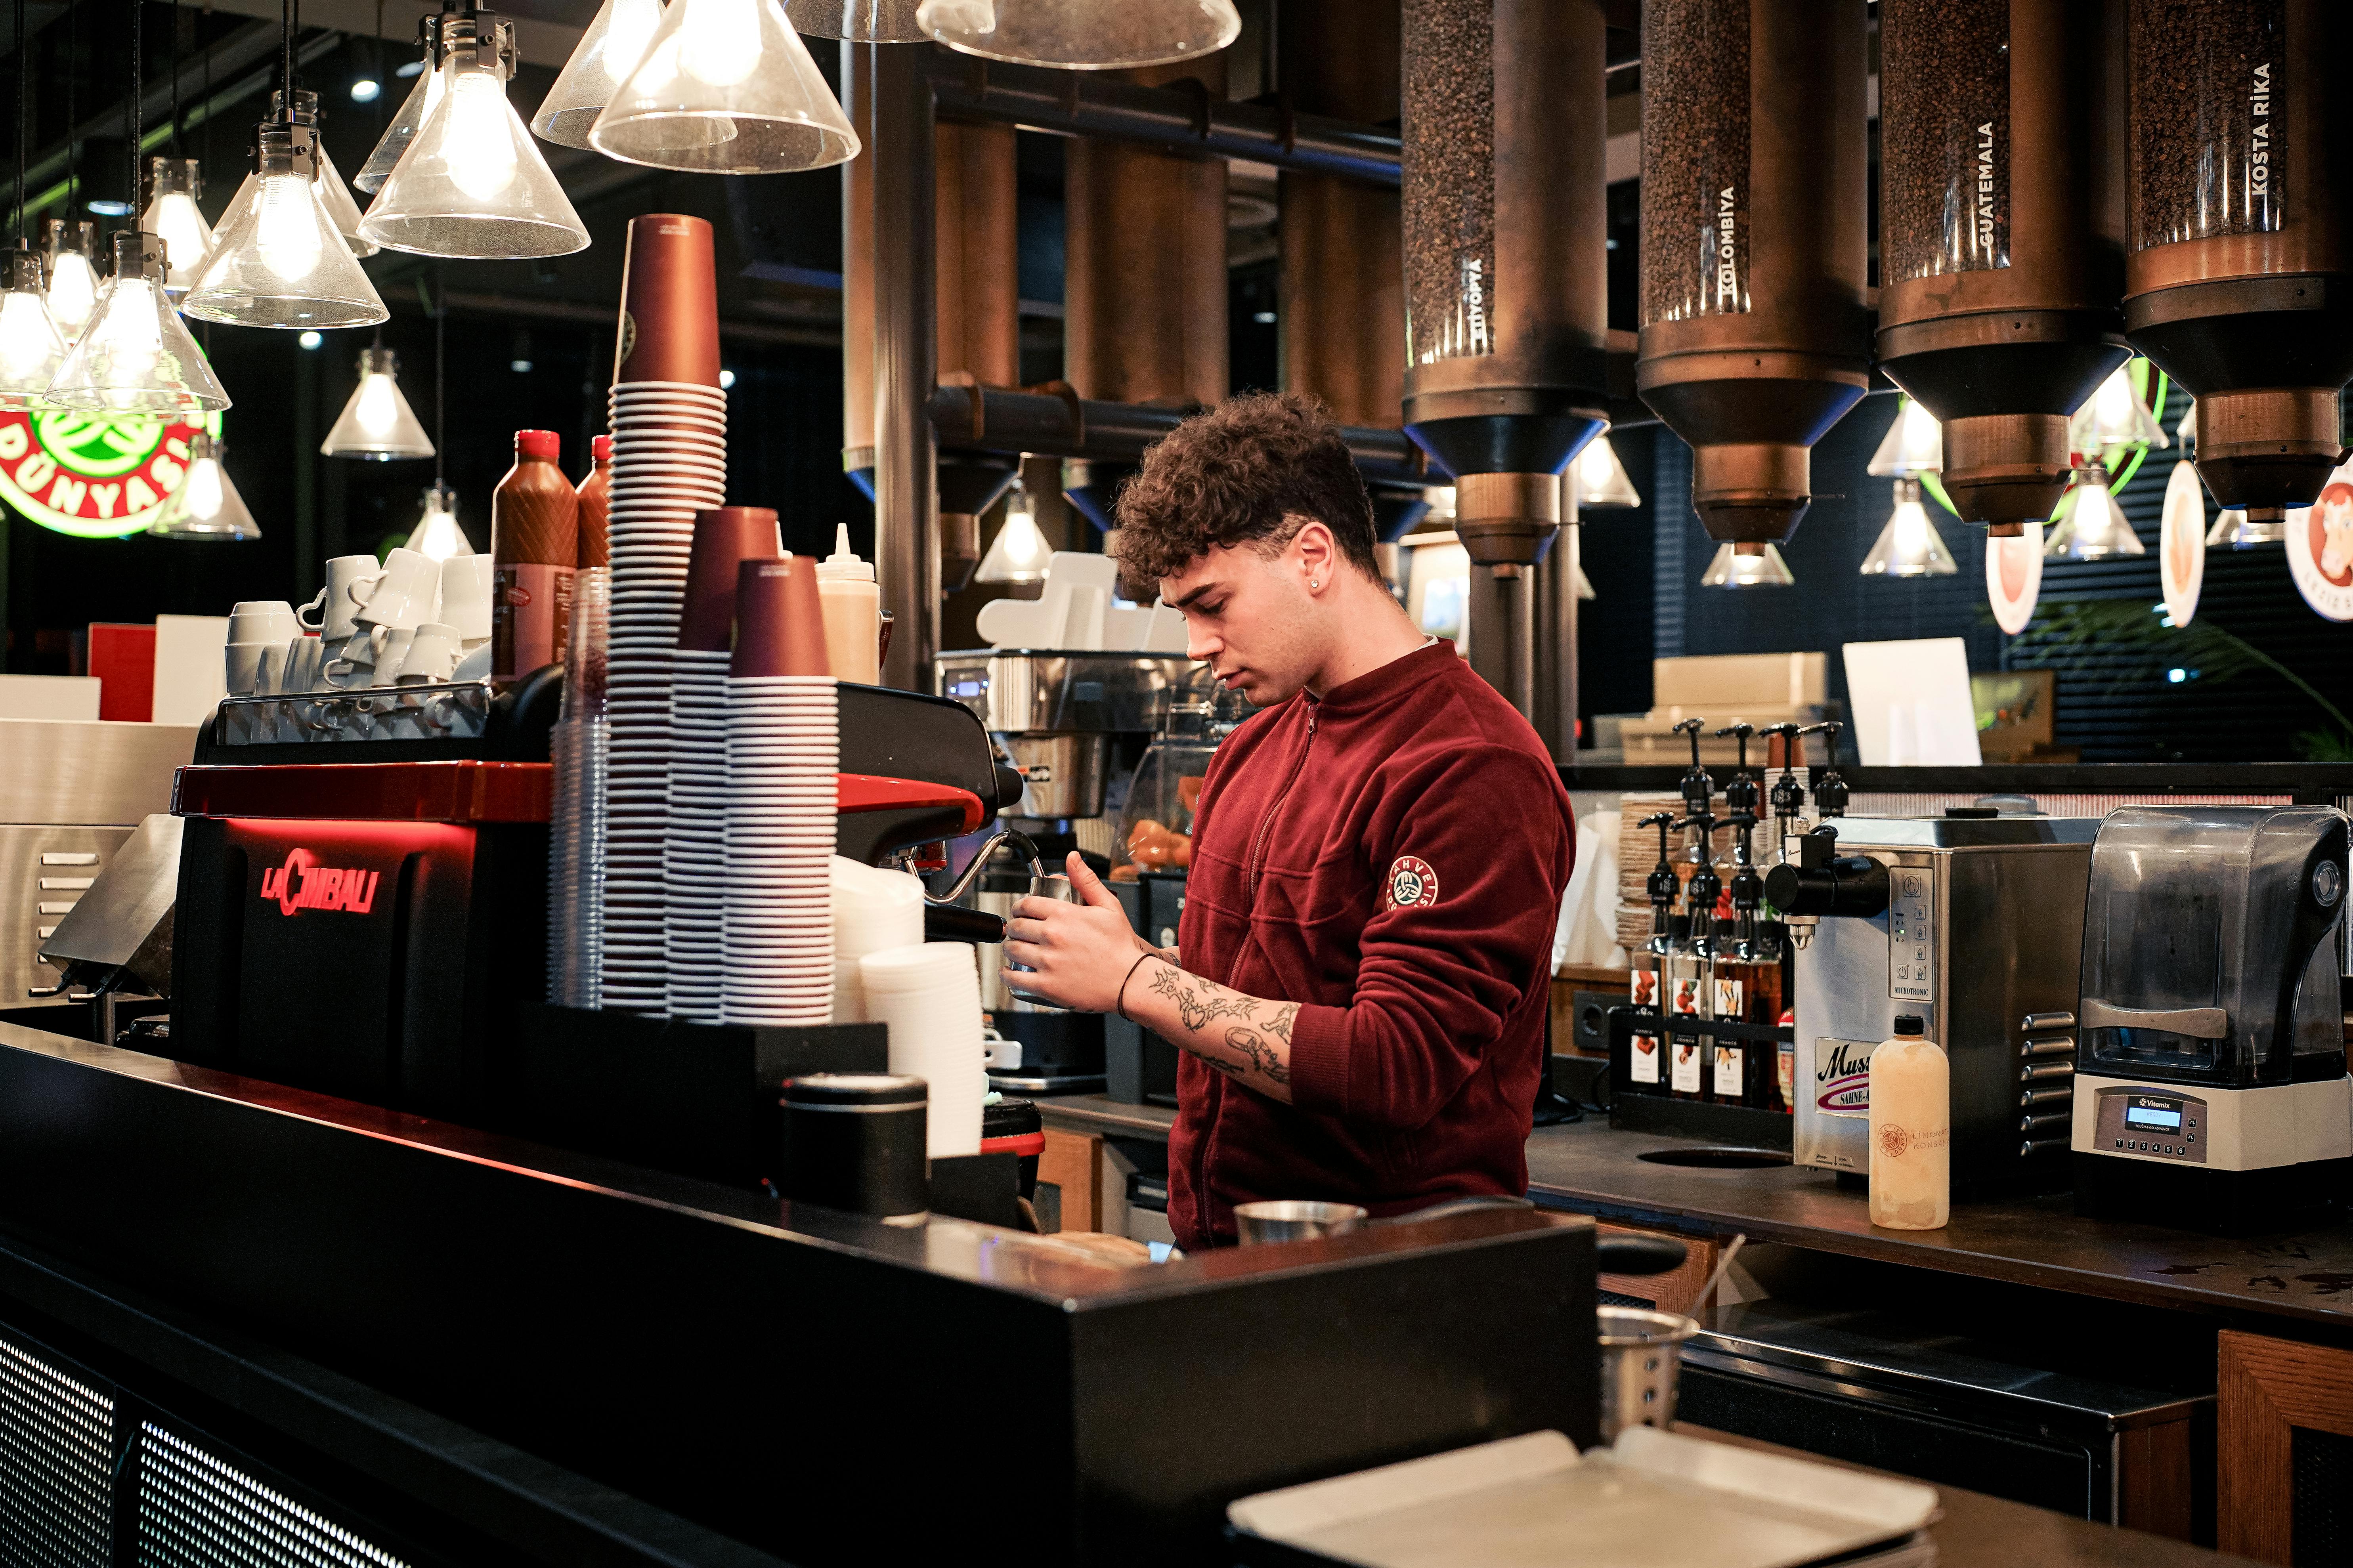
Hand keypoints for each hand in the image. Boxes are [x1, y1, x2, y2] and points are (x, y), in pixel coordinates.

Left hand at [999, 852, 1152, 1013]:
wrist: (1130, 982)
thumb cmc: (1121, 947)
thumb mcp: (1109, 906)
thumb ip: (1086, 880)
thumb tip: (1072, 859)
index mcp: (1064, 914)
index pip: (1026, 905)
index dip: (1019, 907)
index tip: (1021, 912)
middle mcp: (1052, 936)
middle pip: (1016, 926)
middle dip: (1015, 927)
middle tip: (1019, 932)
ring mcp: (1048, 961)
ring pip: (1012, 950)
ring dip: (1010, 948)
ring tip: (1017, 949)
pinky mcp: (1046, 985)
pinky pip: (1014, 978)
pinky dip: (1007, 974)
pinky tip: (1010, 971)